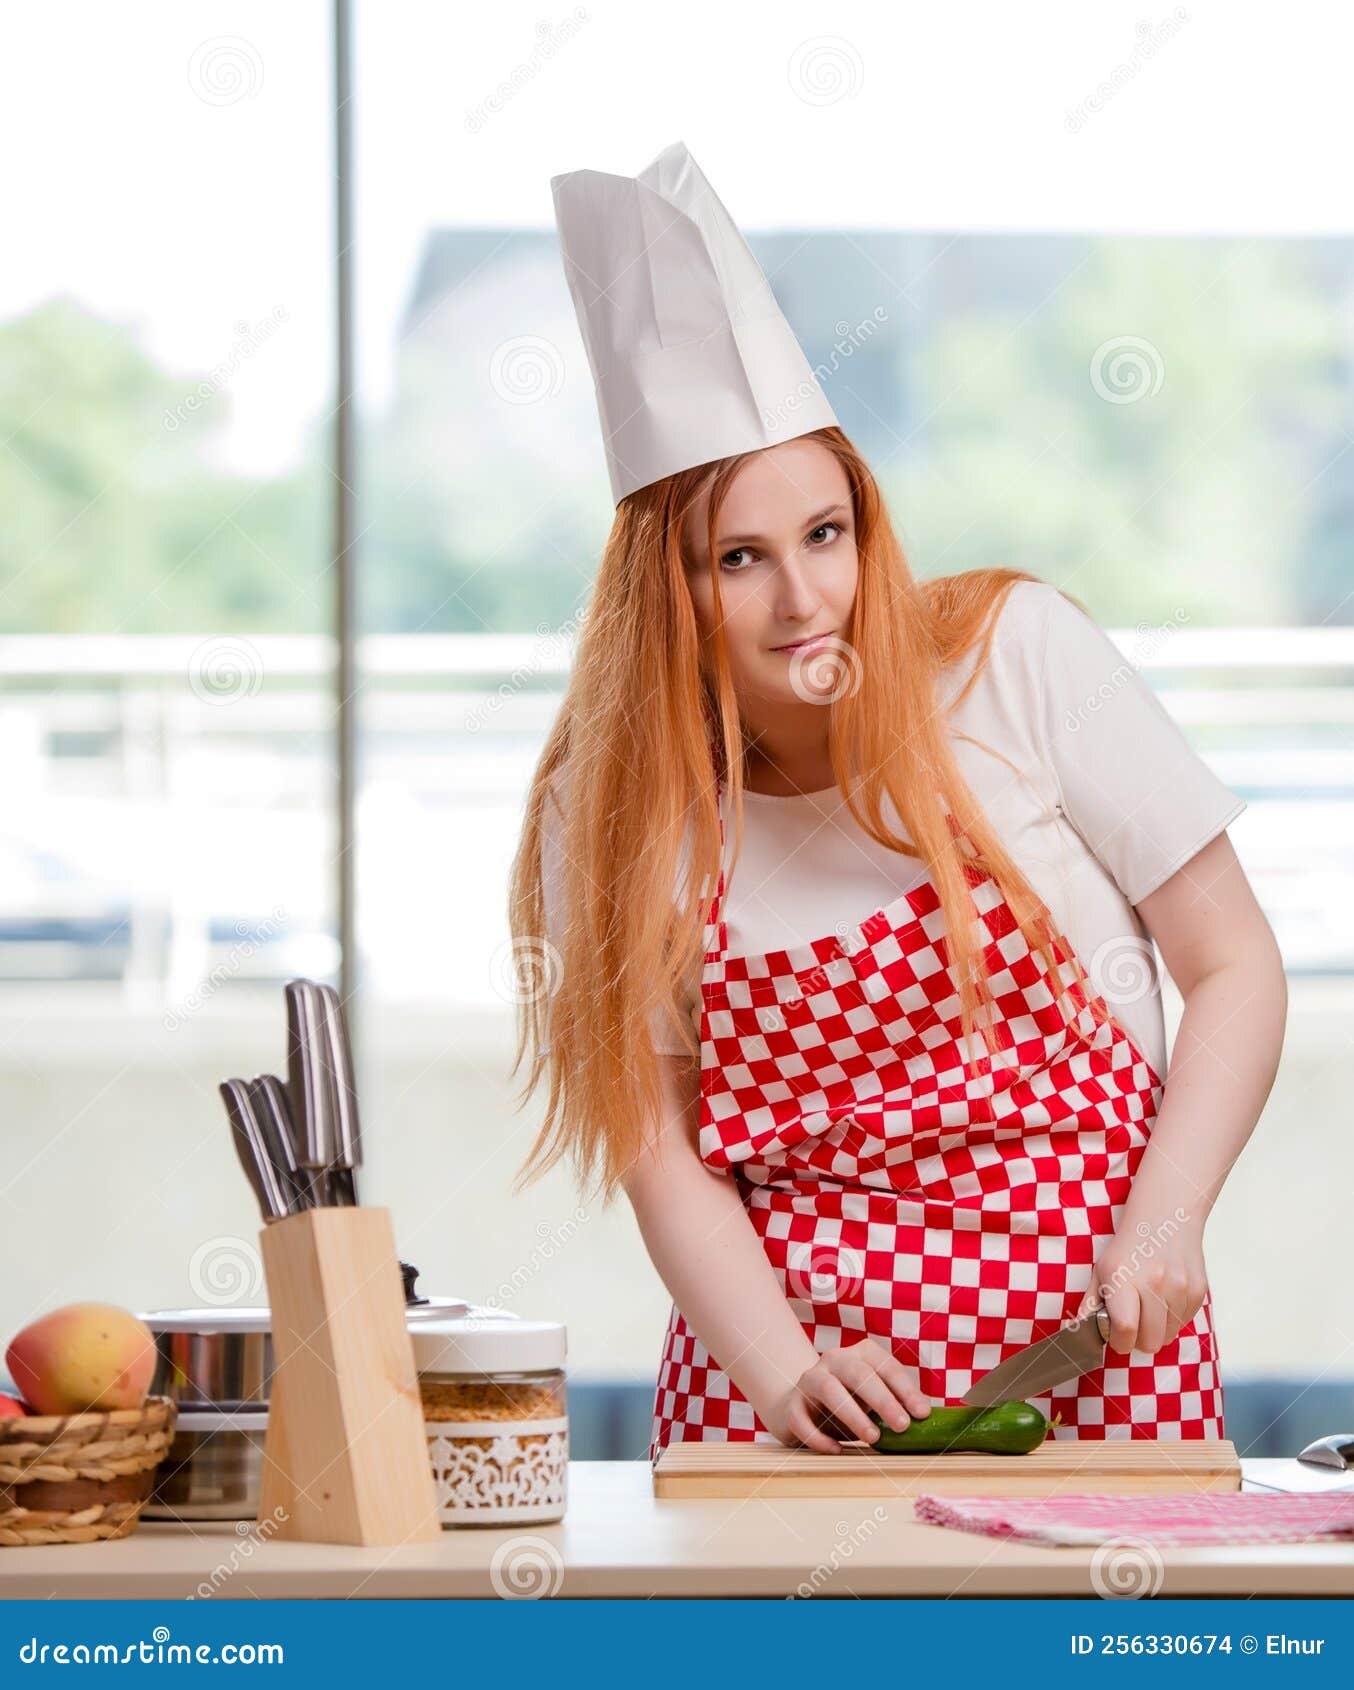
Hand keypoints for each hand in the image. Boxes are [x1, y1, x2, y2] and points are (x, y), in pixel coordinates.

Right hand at [761, 1337, 930, 1453]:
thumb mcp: (873, 1398)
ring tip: (873, 1438)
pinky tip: (837, 1450)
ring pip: (828, 1389)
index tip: (922, 1413)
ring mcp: (809, 1379)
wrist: (801, 1405)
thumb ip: (896, 1404)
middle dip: (883, 1399)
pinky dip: (820, 1437)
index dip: (905, 1389)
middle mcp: (834, 1360)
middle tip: (902, 1426)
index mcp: (860, 1354)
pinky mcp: (792, 1404)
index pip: (885, 1365)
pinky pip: (802, 1419)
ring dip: (853, 1414)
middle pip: (858, 1373)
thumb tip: (929, 1421)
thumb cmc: (849, 1402)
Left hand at [1076, 1214, 1208, 1356]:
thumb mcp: (1101, 1270)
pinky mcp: (1198, 1290)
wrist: (1165, 1217)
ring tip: (1148, 1308)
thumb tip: (1078, 1332)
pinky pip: (1184, 1324)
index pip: (1126, 1330)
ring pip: (1169, 1337)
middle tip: (1133, 1325)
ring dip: (1157, 1330)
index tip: (1117, 1337)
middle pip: (1150, 1342)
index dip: (1120, 1342)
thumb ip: (1090, 1304)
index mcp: (1124, 1279)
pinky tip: (1165, 1299)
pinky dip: (1173, 1320)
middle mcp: (1154, 1284)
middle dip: (1139, 1340)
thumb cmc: (1129, 1247)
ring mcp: (1180, 1287)